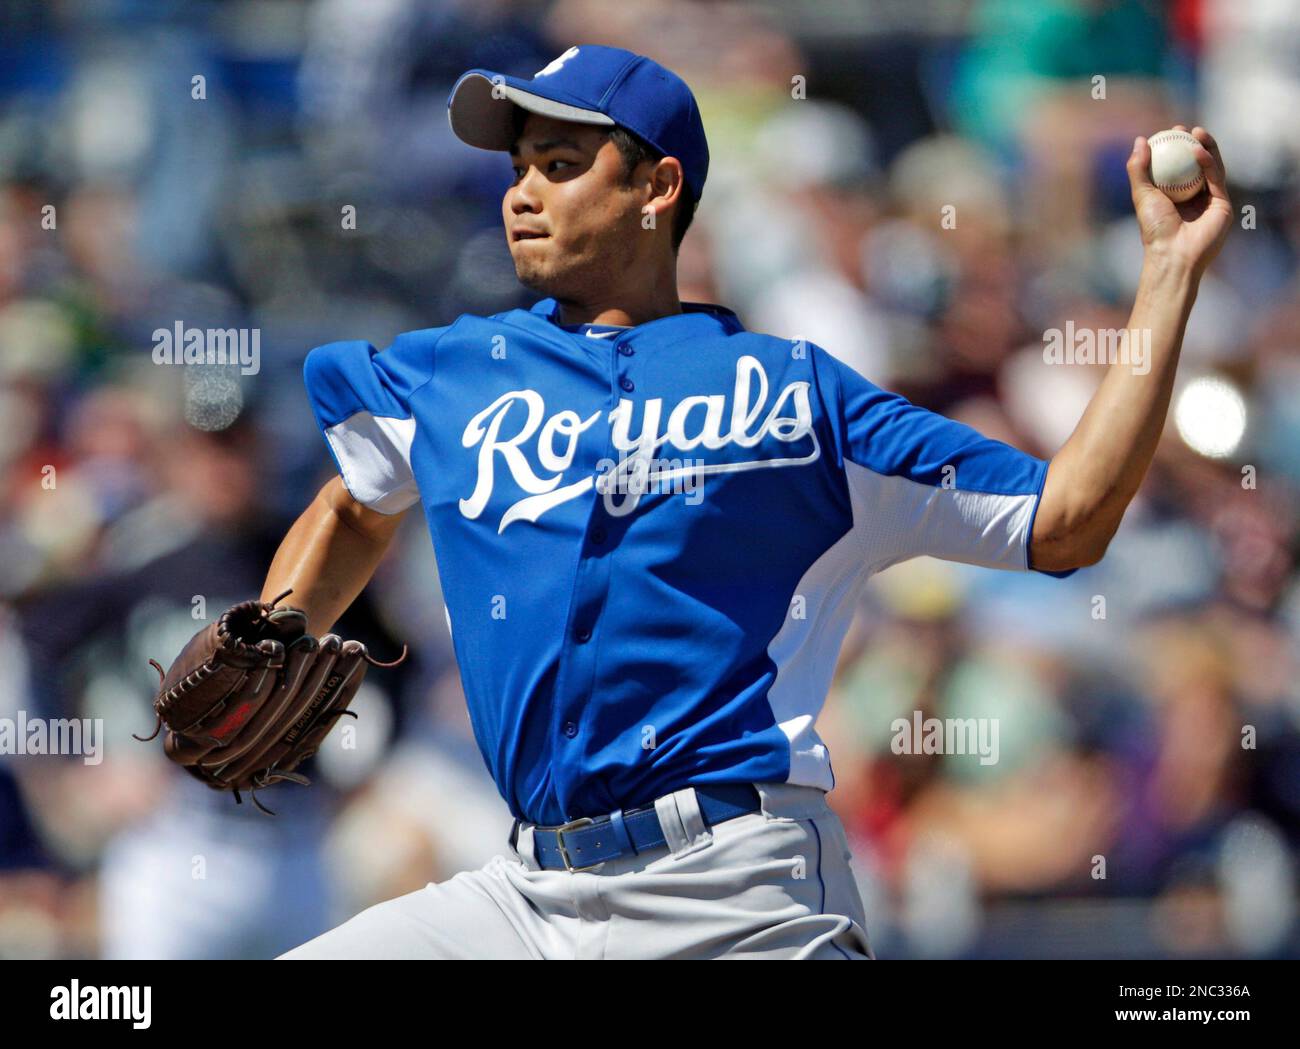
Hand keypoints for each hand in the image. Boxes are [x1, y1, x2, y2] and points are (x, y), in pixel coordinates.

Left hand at [1127, 125, 1232, 278]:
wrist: (1174, 253)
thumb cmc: (1154, 228)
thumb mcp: (1141, 194)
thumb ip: (1138, 168)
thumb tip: (1140, 140)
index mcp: (1174, 197)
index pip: (1176, 167)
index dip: (1174, 147)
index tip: (1168, 131)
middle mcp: (1193, 197)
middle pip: (1196, 164)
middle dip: (1192, 143)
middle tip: (1183, 128)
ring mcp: (1210, 200)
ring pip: (1211, 167)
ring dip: (1205, 147)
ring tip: (1196, 131)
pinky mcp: (1223, 204)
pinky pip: (1217, 178)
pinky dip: (1209, 162)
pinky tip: (1198, 150)